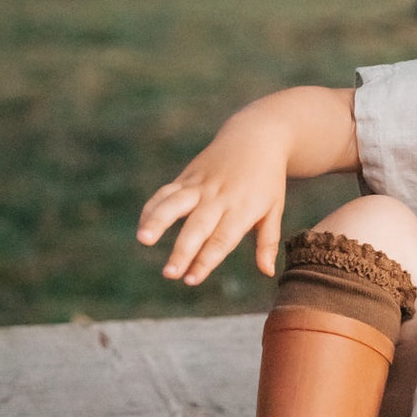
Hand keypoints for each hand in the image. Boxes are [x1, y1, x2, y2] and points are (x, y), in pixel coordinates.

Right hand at [137, 121, 288, 285]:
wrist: (255, 137)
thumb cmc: (267, 180)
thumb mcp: (274, 208)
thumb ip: (268, 241)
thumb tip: (268, 273)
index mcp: (242, 208)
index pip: (222, 239)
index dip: (206, 260)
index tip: (191, 280)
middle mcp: (219, 197)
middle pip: (197, 226)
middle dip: (182, 250)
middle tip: (169, 273)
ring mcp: (200, 185)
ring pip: (175, 203)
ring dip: (158, 221)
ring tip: (143, 239)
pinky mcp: (187, 177)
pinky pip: (166, 192)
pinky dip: (152, 208)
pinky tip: (142, 226)